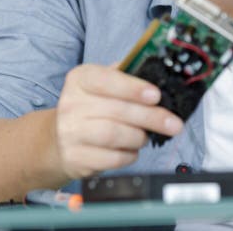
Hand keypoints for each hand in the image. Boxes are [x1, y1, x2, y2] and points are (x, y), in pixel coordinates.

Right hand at [54, 63, 183, 178]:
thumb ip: (127, 76)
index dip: (133, 88)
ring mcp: (70, 132)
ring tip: (146, 136)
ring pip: (114, 135)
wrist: (60, 138)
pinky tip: (131, 149)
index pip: (107, 80)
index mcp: (80, 79)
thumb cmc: (91, 107)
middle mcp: (71, 103)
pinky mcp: (75, 158)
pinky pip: (111, 158)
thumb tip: (159, 75)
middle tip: (173, 124)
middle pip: (117, 111)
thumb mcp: (103, 84)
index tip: (156, 95)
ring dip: (139, 137)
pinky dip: (129, 155)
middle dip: (151, 118)